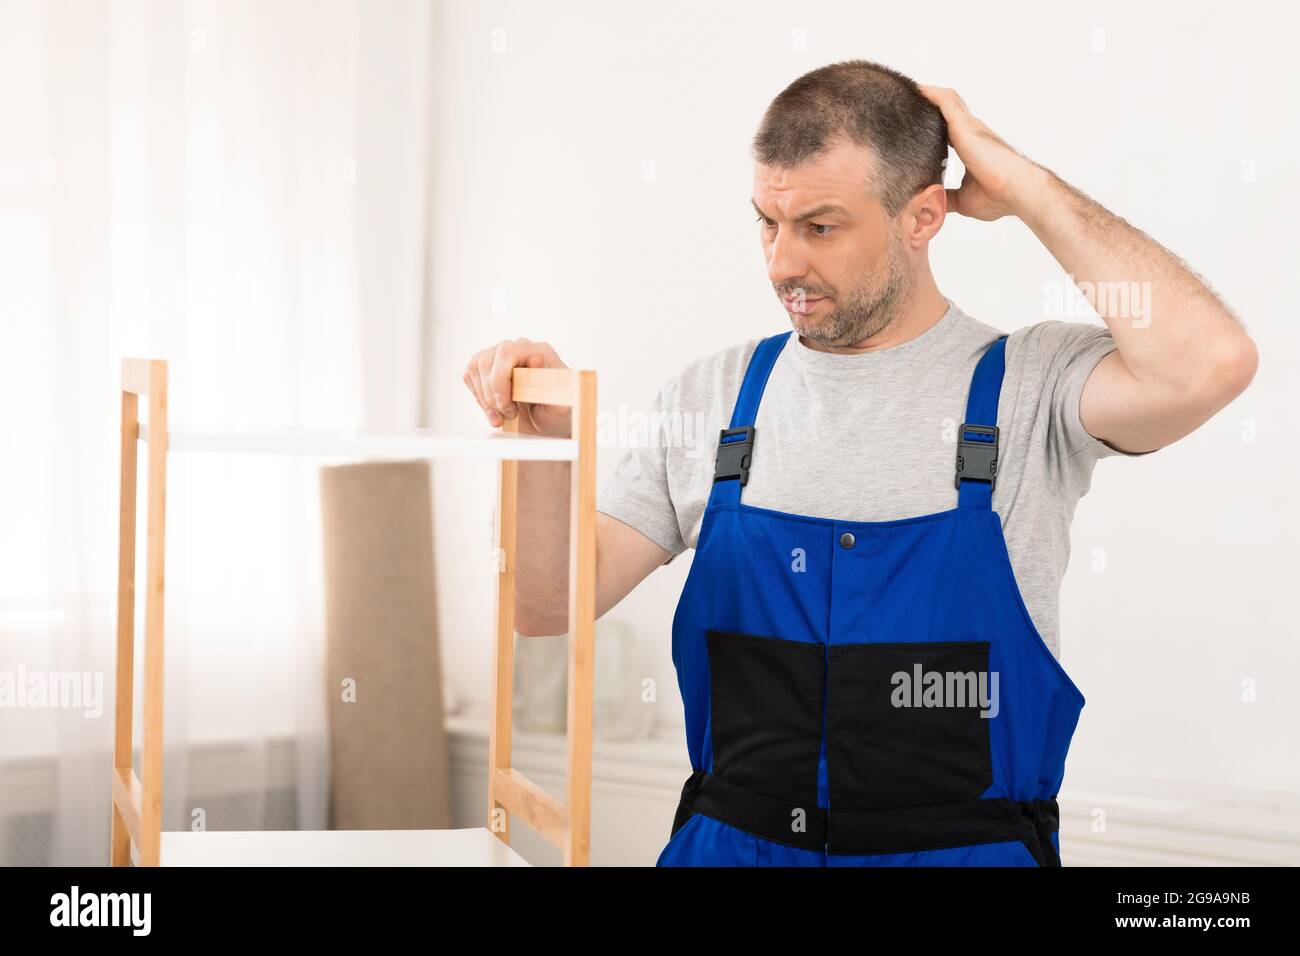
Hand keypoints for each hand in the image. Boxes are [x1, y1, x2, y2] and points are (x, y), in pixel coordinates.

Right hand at [463, 338, 571, 436]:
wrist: (552, 421)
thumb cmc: (558, 412)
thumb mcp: (561, 404)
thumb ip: (552, 383)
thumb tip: (536, 358)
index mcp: (540, 351)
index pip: (507, 351)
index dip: (499, 380)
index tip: (504, 405)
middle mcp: (520, 348)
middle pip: (486, 361)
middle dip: (491, 393)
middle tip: (508, 414)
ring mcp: (502, 356)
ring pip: (475, 367)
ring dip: (484, 398)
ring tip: (502, 416)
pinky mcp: (489, 369)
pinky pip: (470, 376)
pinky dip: (479, 398)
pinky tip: (495, 411)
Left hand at [918, 84, 1040, 221]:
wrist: (1015, 190)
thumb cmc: (997, 196)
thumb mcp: (963, 199)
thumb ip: (947, 198)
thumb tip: (932, 202)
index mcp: (970, 148)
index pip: (948, 132)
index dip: (932, 128)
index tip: (914, 129)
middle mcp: (971, 133)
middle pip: (947, 112)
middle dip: (929, 106)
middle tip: (906, 104)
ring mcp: (969, 127)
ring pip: (946, 101)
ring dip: (928, 95)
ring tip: (907, 90)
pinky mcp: (965, 125)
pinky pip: (944, 100)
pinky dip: (929, 93)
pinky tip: (914, 89)